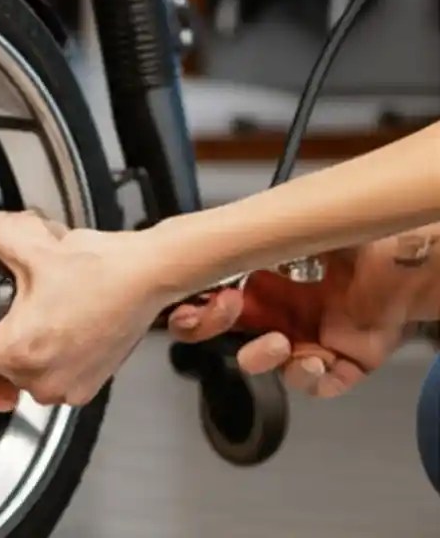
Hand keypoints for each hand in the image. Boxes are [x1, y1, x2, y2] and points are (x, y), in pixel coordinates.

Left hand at [0, 211, 175, 410]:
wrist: (148, 275)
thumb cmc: (103, 267)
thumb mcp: (32, 245)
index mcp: (23, 346)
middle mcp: (42, 375)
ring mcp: (65, 386)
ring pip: (14, 376)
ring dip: (7, 353)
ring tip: (18, 319)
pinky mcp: (84, 388)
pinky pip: (43, 381)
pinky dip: (35, 360)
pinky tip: (44, 332)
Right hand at [169, 236, 432, 397]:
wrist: (414, 262)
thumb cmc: (365, 240)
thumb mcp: (303, 226)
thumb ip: (262, 230)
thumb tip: (219, 230)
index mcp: (263, 282)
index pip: (210, 298)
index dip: (197, 303)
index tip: (205, 294)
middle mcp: (278, 314)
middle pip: (221, 333)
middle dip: (208, 328)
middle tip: (227, 311)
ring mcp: (307, 340)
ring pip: (262, 363)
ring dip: (261, 358)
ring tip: (280, 344)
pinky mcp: (340, 364)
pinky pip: (313, 385)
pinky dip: (309, 379)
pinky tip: (317, 361)